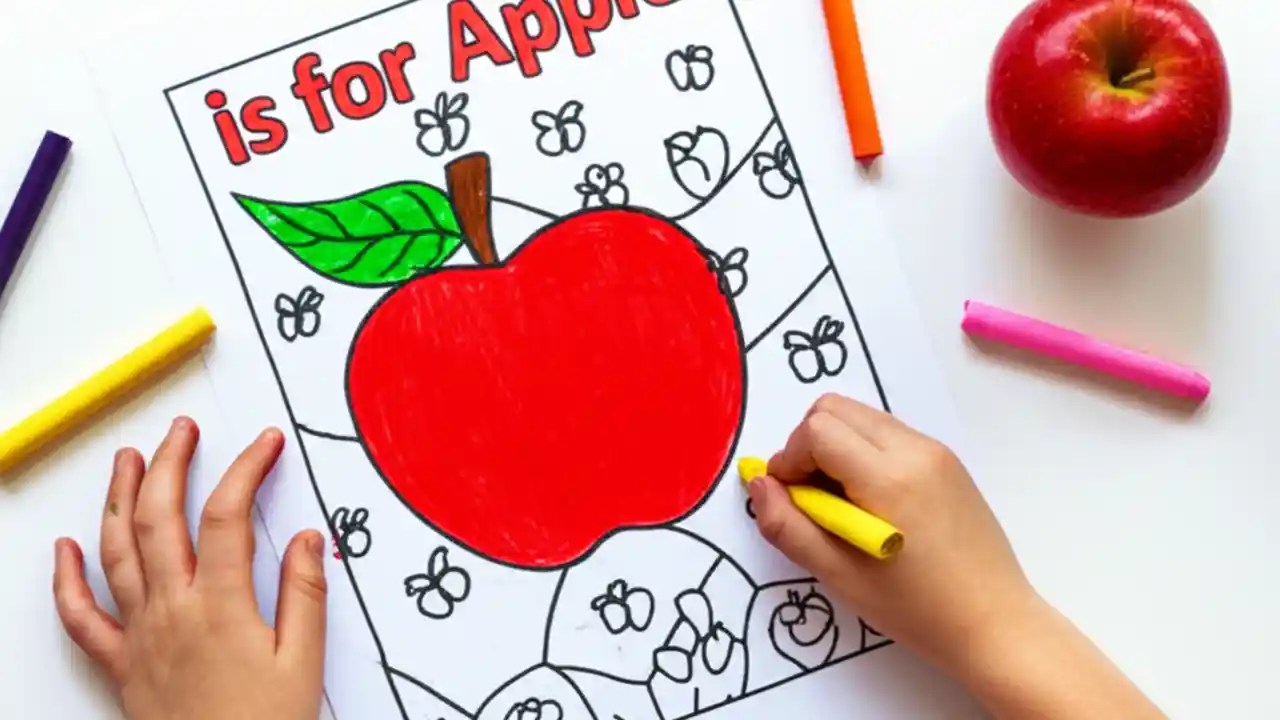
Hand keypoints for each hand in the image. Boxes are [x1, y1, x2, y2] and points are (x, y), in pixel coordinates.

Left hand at [53, 418, 326, 719]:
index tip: (264, 444)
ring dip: (118, 498)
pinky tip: (65, 549)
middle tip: (183, 432)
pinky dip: (66, 578)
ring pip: (116, 551)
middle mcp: (172, 611)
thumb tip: (308, 538)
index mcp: (221, 606)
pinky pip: (80, 616)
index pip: (227, 515)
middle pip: (159, 518)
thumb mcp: (303, 663)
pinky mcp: (121, 663)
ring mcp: (139, 634)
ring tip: (128, 460)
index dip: (246, 469)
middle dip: (170, 464)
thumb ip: (305, 595)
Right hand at [748, 394, 1031, 670]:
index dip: (789, 459)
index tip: (790, 500)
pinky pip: (888, 435)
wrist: (995, 623)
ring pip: (861, 418)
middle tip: (811, 499)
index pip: (817, 430)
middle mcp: (915, 449)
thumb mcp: (839, 575)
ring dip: (835, 449)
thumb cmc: (916, 609)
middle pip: (835, 409)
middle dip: (808, 445)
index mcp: (889, 476)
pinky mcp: (947, 462)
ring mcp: (936, 451)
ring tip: (841, 505)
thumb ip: (788, 526)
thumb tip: (758, 484)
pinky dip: (863, 455)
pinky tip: (871, 505)